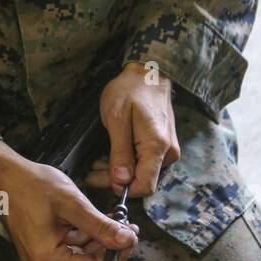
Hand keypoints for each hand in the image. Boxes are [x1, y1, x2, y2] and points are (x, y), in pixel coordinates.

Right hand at [0, 141, 138, 260]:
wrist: (5, 174)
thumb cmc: (32, 185)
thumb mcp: (72, 203)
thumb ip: (100, 225)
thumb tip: (127, 241)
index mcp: (47, 259)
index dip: (116, 255)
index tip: (132, 236)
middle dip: (109, 246)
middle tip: (127, 226)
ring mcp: (41, 256)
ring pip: (81, 255)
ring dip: (99, 239)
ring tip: (115, 219)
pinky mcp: (42, 246)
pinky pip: (70, 246)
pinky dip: (85, 235)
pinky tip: (96, 219)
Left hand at [82, 63, 180, 198]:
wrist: (148, 72)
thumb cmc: (130, 90)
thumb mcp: (117, 119)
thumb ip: (119, 153)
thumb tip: (120, 182)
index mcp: (157, 146)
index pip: (145, 187)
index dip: (120, 188)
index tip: (97, 178)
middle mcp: (168, 152)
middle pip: (142, 181)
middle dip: (115, 179)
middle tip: (91, 168)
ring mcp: (168, 150)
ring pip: (143, 173)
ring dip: (120, 171)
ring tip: (98, 160)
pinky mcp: (165, 146)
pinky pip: (146, 163)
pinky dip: (128, 162)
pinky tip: (113, 153)